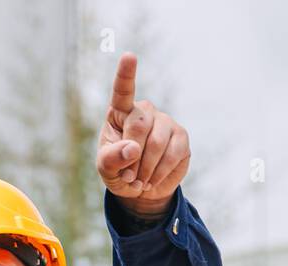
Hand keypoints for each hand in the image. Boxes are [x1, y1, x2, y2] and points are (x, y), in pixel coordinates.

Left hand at [96, 52, 189, 219]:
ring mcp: (165, 122)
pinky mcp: (181, 137)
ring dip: (145, 169)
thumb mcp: (106, 168)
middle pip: (139, 126)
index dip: (126, 74)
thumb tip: (132, 149)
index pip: (123, 91)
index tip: (129, 56)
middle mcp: (145, 112)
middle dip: (131, 157)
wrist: (140, 188)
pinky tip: (152, 180)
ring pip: (157, 144)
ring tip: (138, 181)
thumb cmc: (118, 171)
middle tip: (128, 176)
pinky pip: (173, 154)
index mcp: (120, 113)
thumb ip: (112, 158)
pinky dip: (158, 173)